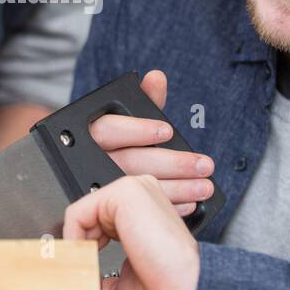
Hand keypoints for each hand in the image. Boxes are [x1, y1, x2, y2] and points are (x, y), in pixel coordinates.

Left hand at [63, 174, 200, 289]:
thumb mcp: (123, 286)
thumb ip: (100, 278)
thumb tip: (84, 287)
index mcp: (142, 213)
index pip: (97, 226)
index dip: (87, 259)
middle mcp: (139, 197)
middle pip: (87, 222)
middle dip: (80, 260)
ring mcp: (133, 191)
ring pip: (81, 218)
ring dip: (77, 255)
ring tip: (87, 282)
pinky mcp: (124, 193)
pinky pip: (78, 213)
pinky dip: (73, 243)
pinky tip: (86, 264)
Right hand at [87, 70, 215, 210]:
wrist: (88, 171)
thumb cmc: (116, 143)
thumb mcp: (126, 120)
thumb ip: (143, 101)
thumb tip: (157, 77)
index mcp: (88, 134)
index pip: (107, 130)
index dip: (137, 130)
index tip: (166, 132)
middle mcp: (87, 160)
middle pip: (126, 161)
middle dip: (169, 163)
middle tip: (201, 165)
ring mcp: (95, 186)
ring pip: (132, 187)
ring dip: (174, 188)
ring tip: (203, 186)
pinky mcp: (109, 207)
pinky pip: (135, 212)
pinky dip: (164, 206)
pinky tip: (188, 204)